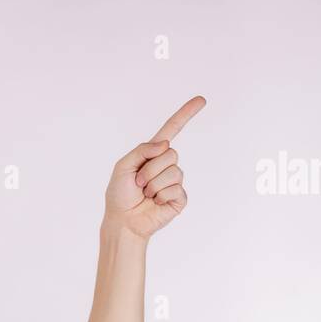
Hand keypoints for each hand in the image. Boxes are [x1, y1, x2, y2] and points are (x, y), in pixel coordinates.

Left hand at [103, 96, 205, 240]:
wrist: (123, 221)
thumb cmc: (119, 195)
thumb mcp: (123, 166)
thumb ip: (142, 150)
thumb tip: (165, 144)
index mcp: (152, 154)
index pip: (172, 130)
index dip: (185, 115)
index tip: (201, 100)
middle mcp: (166, 165)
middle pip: (171, 153)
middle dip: (150, 169)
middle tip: (138, 183)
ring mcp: (174, 181)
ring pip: (174, 171)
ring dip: (154, 184)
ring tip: (145, 194)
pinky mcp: (179, 197)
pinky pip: (176, 188)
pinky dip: (161, 195)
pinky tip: (155, 202)